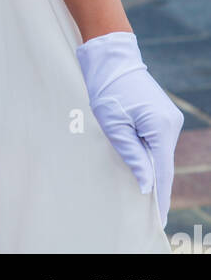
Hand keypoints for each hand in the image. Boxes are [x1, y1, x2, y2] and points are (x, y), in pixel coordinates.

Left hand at [77, 31, 182, 224]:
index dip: (159, 196)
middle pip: (163, 164)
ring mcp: (170, 118)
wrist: (113, 60)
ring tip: (136, 183)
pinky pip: (157, 142)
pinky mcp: (163, 115)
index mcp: (161, 127)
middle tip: (144, 211)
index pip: (163, 172)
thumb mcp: (113, 125)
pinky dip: (148, 152)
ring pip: (160, 153)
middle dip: (154, 183)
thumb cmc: (108, 89)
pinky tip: (138, 162)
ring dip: (148, 165)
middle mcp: (171, 123)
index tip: (157, 220)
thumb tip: (146, 185)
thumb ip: (132, 156)